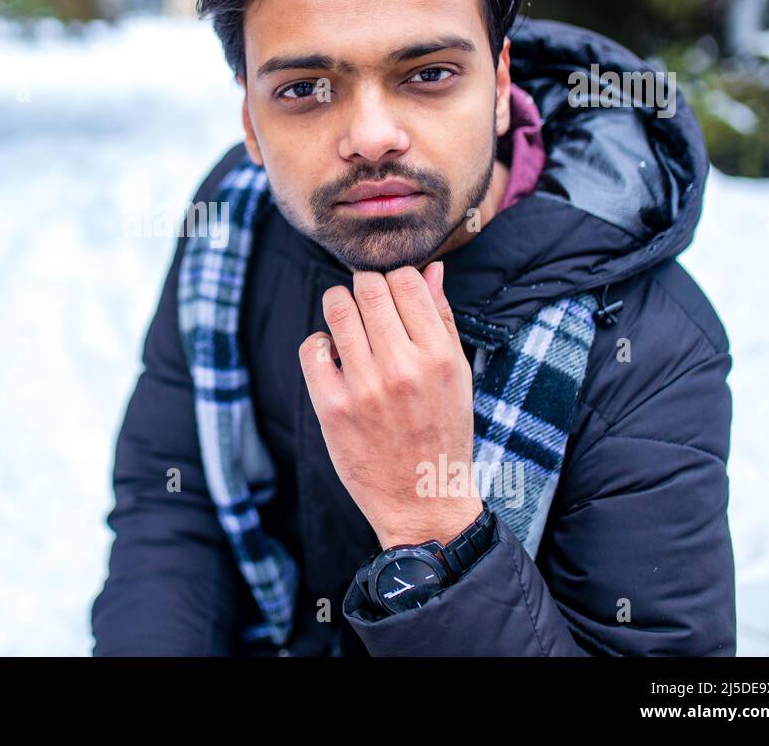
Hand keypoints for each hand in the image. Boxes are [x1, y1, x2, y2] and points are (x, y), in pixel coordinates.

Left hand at [298, 261, 481, 548]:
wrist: (422, 501)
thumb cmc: (442, 432)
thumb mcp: (456, 374)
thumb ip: (441, 317)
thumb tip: (430, 267)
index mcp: (438, 355)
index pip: (405, 280)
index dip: (394, 278)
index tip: (391, 294)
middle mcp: (402, 367)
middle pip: (367, 287)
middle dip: (364, 288)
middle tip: (368, 308)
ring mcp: (364, 387)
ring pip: (337, 308)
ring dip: (339, 307)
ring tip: (349, 326)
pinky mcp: (332, 408)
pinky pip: (311, 347)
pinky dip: (320, 344)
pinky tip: (335, 358)